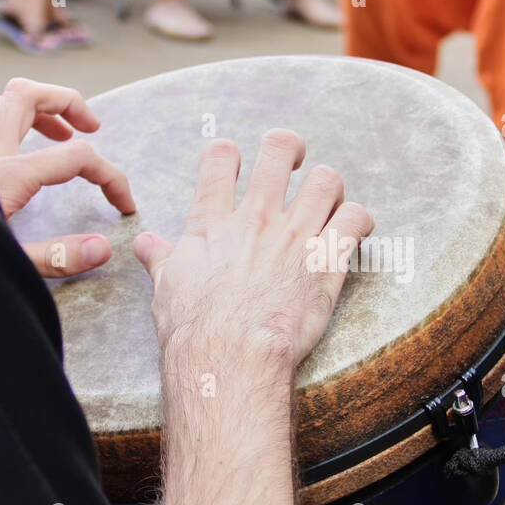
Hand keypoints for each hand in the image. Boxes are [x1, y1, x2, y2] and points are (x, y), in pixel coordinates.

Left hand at [0, 79, 135, 277]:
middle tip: (91, 128)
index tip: (123, 205)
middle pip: (32, 94)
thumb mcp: (5, 262)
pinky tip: (6, 153)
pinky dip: (1, 124)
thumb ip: (57, 257)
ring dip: (34, 110)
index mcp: (9, 174)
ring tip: (55, 135)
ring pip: (0, 100)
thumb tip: (103, 248)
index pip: (78, 157)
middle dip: (69, 103)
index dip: (111, 177)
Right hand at [134, 130, 373, 374]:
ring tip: (327, 202)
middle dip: (290, 148)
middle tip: (295, 163)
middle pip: (278, 150)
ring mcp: (295, 235)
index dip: (231, 154)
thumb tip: (145, 243)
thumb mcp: (167, 287)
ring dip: (329, 187)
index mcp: (214, 221)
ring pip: (326, 180)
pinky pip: (356, 219)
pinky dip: (359, 221)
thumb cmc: (194, 328)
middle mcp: (257, 219)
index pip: (220, 159)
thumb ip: (160, 258)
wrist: (230, 355)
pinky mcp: (326, 260)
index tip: (238, 166)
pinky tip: (353, 231)